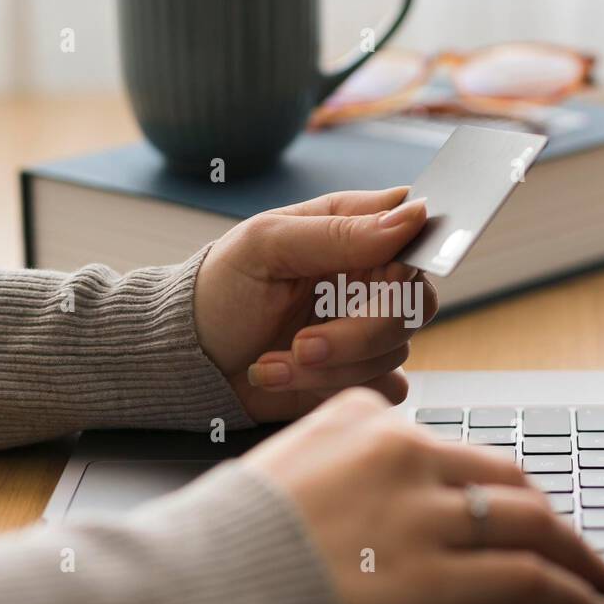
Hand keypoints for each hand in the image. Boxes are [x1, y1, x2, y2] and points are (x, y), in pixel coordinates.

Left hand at [193, 187, 438, 421]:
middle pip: (414, 303)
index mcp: (352, 231)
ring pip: (395, 351)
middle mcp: (368, 279)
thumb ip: (339, 232)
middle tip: (303, 344)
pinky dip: (331, 387)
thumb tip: (408, 216)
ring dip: (328, 366)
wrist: (188, 362)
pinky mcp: (358, 372)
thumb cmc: (217, 292)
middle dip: (360, 334)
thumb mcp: (265, 246)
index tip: (380, 280)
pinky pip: (385, 386)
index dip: (410, 258)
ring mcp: (365, 328)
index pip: (416, 232)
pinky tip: (284, 376)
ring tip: (273, 360)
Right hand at [244, 390, 603, 603]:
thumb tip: (375, 511)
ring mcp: (425, 511)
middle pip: (507, 478)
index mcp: (363, 418)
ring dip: (579, 557)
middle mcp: (403, 451)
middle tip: (574, 546)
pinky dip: (574, 595)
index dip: (495, 486)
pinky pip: (530, 579)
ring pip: (534, 523)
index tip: (515, 508)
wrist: (191, 588)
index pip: (452, 451)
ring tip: (601, 582)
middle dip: (548, 516)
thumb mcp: (280, 473)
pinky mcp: (439, 575)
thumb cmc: (221, 545)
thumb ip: (340, 472)